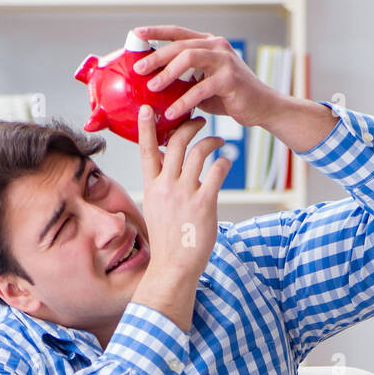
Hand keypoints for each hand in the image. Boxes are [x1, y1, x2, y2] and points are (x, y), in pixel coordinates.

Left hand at [130, 24, 280, 127]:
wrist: (262, 108)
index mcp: (209, 43)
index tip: (137, 34)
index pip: (178, 32)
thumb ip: (186, 80)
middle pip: (180, 44)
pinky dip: (184, 101)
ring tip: (153, 87)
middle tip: (139, 68)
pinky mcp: (230, 79)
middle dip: (156, 56)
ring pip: (189, 58)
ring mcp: (225, 60)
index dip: (156, 32)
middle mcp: (216, 46)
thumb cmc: (231, 97)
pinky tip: (172, 112)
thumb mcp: (205, 84)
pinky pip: (201, 88)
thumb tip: (159, 86)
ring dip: (168, 73)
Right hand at [132, 106, 230, 325]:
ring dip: (211, 141)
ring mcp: (185, 194)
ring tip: (218, 142)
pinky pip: (216, 172)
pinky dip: (223, 163)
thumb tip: (167, 167)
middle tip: (200, 121)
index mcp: (152, 186)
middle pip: (177, 142)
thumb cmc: (168, 241)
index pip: (147, 149)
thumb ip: (160, 187)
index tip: (148, 107)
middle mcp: (166, 186)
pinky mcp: (204, 203)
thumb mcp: (155, 210)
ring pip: (198, 152)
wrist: (174, 267)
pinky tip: (226, 162)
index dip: (147, 126)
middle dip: (189, 125)